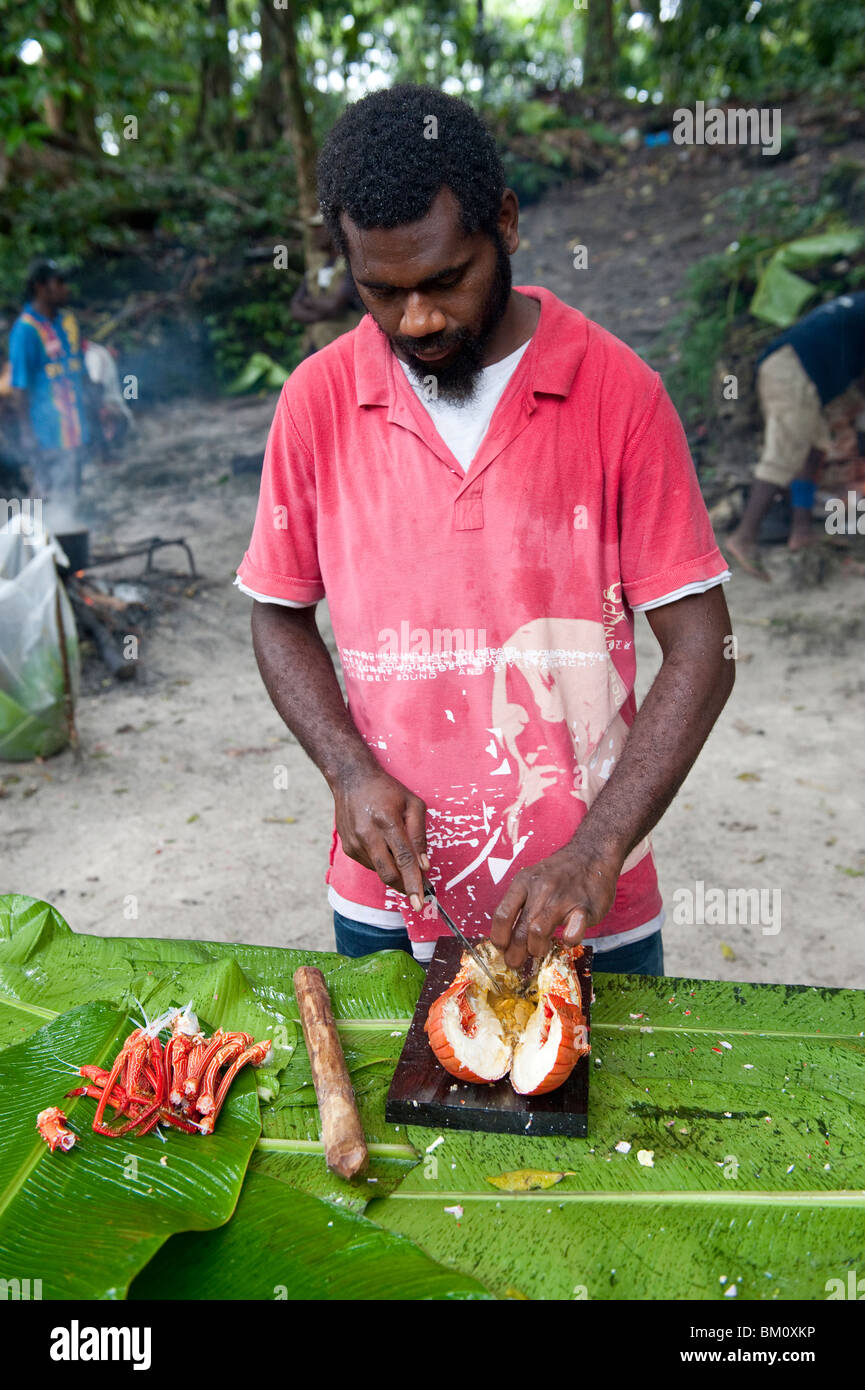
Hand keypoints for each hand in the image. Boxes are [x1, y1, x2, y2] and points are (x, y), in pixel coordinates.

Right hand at [332, 765, 428, 908]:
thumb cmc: (387, 790)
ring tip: (398, 850)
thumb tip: (424, 865)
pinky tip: (383, 845)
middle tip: (418, 895)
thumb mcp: (413, 804)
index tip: (420, 902)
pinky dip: (382, 862)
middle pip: (388, 873)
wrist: (351, 780)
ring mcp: (355, 843)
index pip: (403, 859)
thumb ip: (420, 835)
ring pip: (380, 871)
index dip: (414, 882)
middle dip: (404, 888)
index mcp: (387, 821)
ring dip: (394, 870)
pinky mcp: (348, 848)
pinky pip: (370, 864)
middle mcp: (368, 835)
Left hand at [490, 841, 621, 967]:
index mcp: (523, 882)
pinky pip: (572, 932)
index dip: (499, 937)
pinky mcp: (584, 908)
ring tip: (538, 952)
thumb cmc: (560, 873)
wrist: (592, 853)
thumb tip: (507, 936)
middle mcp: (540, 890)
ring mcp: (563, 899)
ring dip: (536, 949)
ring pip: (538, 932)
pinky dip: (567, 942)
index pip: (502, 915)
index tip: (501, 948)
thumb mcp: (533, 879)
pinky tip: (566, 941)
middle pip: (519, 929)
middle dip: (514, 953)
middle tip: (515, 963)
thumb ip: (522, 903)